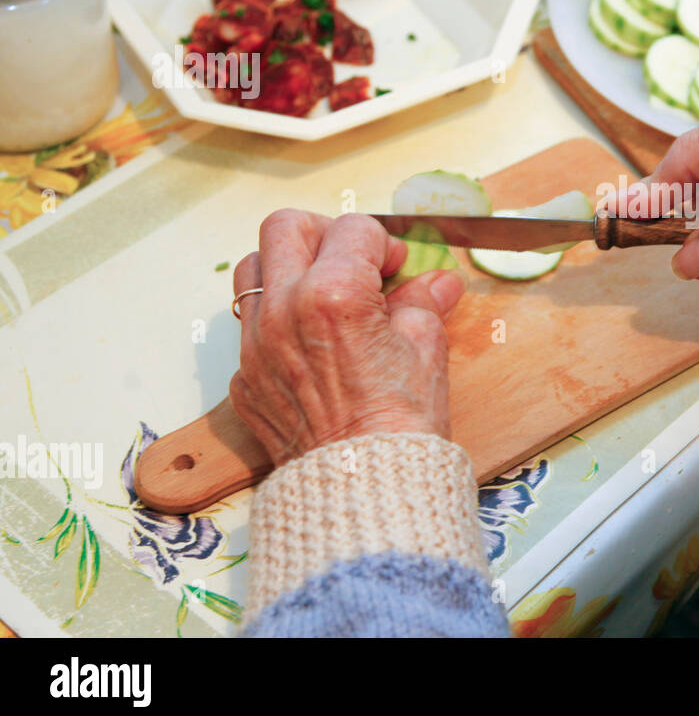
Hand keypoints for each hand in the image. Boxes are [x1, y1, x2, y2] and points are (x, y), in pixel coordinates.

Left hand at [228, 210, 466, 465]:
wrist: (364, 488)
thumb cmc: (400, 425)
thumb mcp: (426, 349)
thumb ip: (422, 303)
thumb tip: (436, 283)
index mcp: (332, 294)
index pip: (355, 229)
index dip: (384, 243)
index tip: (397, 267)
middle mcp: (283, 310)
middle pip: (287, 228)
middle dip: (326, 234)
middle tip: (354, 262)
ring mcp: (256, 344)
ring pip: (253, 268)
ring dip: (290, 268)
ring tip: (325, 294)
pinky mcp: (245, 377)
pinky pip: (251, 325)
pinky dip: (280, 319)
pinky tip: (315, 344)